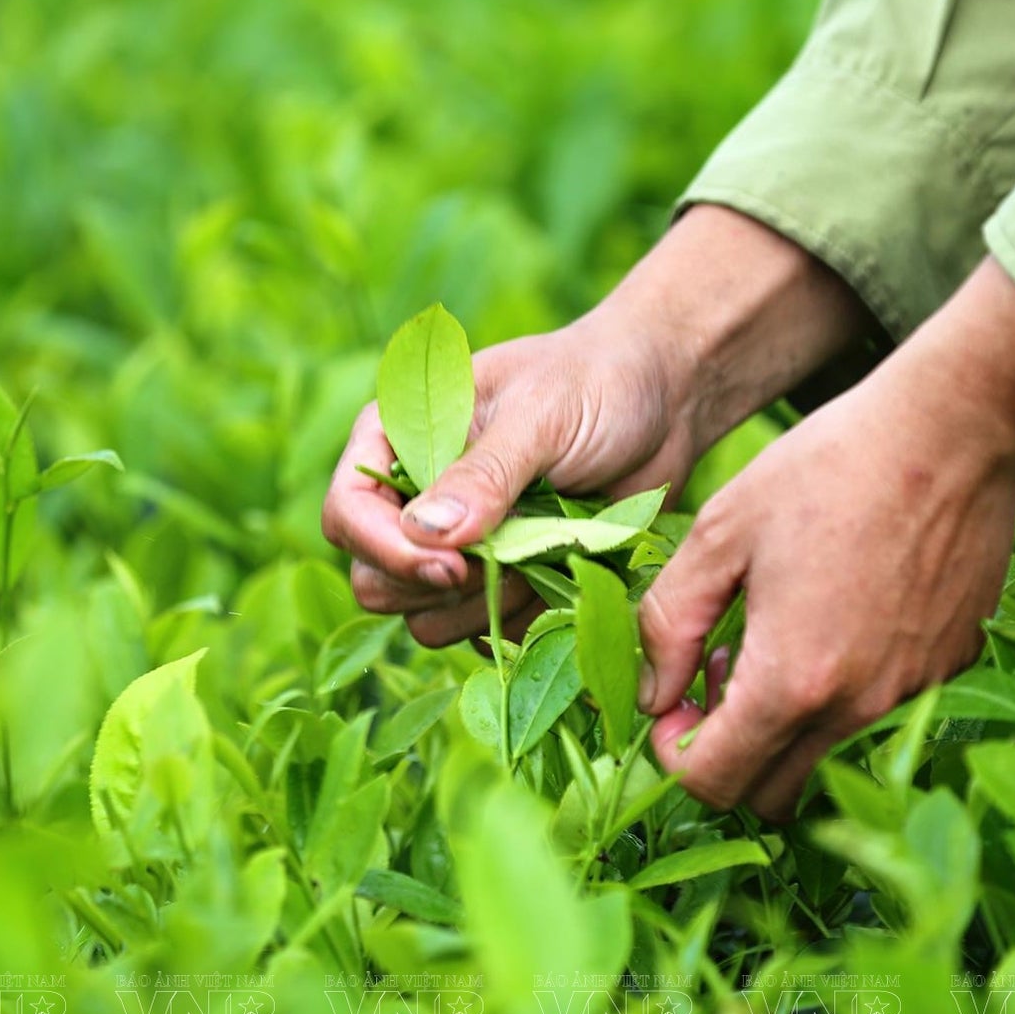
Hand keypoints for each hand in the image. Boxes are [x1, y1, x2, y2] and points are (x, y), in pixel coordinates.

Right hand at [322, 206, 869, 647]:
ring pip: (425, 617)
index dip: (385, 549)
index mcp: (398, 435)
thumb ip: (485, 474)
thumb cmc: (598, 383)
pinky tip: (561, 569)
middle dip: (434, 585)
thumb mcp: (541, 417)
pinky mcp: (498, 578)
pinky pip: (481, 630)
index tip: (452, 564)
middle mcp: (414, 495)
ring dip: (484, 602)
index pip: (348, 512)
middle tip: (504, 560)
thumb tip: (427, 535)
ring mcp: (455, 544)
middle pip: (373, 579)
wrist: (666, 402)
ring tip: (544, 549)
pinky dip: (520, 615)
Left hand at [639, 259, 1014, 819]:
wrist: (953, 431)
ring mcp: (912, 695)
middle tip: (710, 679)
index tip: (671, 704)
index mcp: (792, 682)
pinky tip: (826, 625)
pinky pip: (877, 718)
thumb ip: (667, 624)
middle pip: (771, 795)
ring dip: (780, 730)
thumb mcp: (718, 534)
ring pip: (826, 761)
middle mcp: (858, 709)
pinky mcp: (950, 669)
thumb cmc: (826, 470)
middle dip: (725, 756)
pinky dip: (838, 700)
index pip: (713, 784)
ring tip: (764, 645)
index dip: (672, 756)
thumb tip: (651, 693)